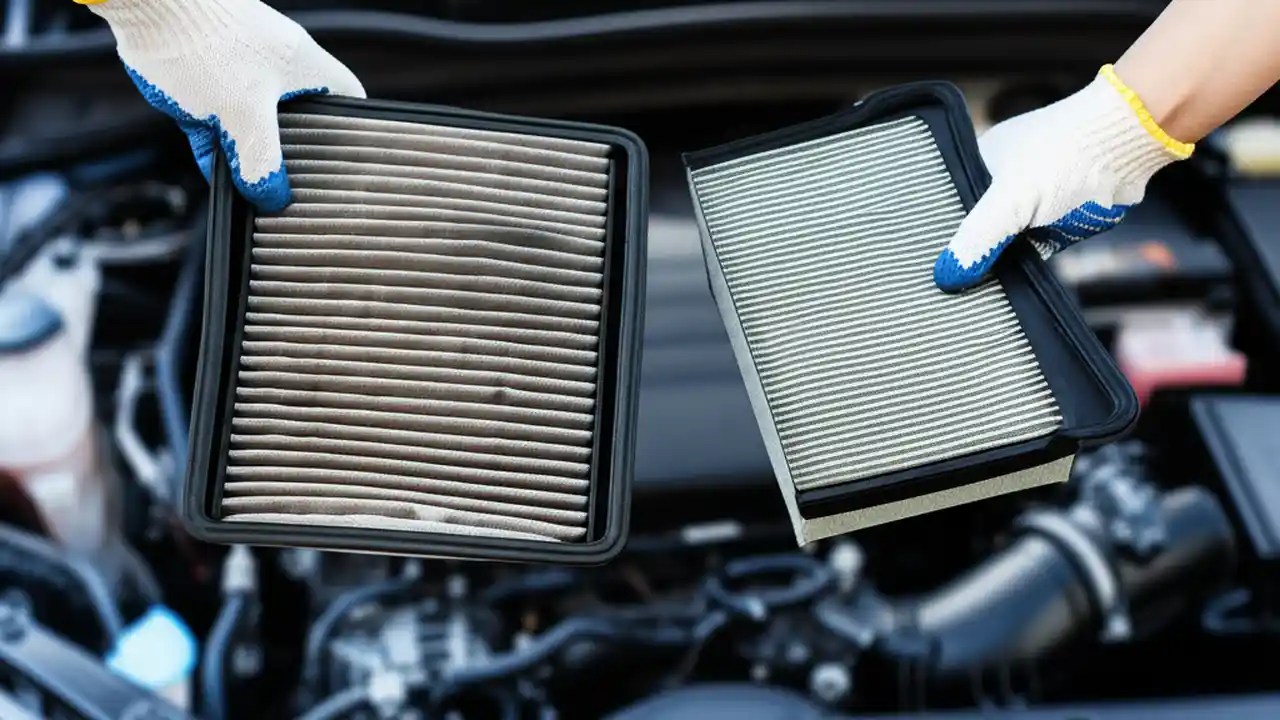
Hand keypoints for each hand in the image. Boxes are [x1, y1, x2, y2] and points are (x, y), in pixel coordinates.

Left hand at [85, 0, 365, 211]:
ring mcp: (241, 69)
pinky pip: (219, 121)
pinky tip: (213, 170)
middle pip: (298, 121)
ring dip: (246, 152)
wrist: (146, 4)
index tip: (347, 163)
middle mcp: (278, 65)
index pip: (348, 98)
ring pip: (254, 124)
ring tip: (245, 182)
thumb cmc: (206, 42)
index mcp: (305, 66)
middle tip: (289, 183)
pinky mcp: (205, 75)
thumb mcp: (243, 118)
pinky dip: (217, 146)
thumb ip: (261, 164)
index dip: (352, 131)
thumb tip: (271, 197)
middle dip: (290, 154)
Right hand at [933, 65, 1193, 292]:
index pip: (953, 208)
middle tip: (974, 277)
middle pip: (983, 226)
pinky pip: (1041, 238)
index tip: (948, 267)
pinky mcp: (1063, 207)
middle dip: (985, 249)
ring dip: (1014, 253)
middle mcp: (1005, 174)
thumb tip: (947, 275)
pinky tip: (1034, 262)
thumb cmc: (1066, 157)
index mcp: (980, 161)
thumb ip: (978, 240)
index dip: (952, 237)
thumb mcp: (1009, 202)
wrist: (1129, 141)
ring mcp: (1037, 191)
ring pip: (1012, 236)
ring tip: (1007, 268)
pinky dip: (1040, 251)